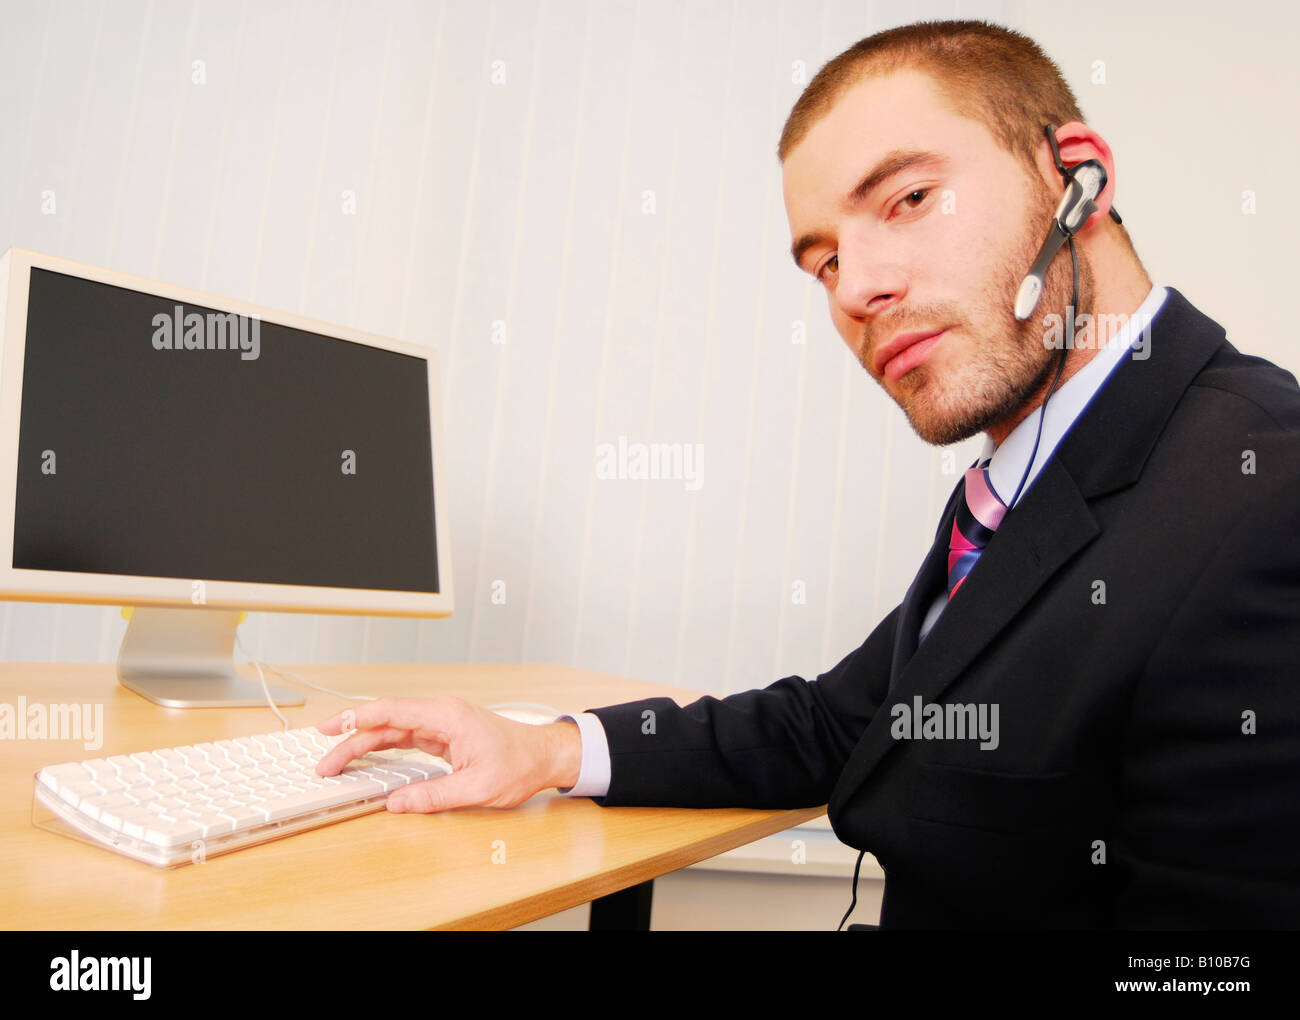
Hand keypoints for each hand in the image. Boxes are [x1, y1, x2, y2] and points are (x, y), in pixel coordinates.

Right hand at [314, 696, 582, 811]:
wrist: (544, 756)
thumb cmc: (520, 763)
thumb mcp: (477, 788)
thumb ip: (434, 796)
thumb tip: (397, 804)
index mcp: (448, 716)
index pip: (392, 711)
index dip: (357, 718)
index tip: (330, 727)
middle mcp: (441, 714)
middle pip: (386, 722)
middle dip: (352, 740)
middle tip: (326, 764)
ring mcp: (441, 723)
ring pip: (393, 730)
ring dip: (364, 745)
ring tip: (337, 764)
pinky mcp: (443, 735)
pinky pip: (405, 738)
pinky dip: (383, 748)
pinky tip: (366, 759)